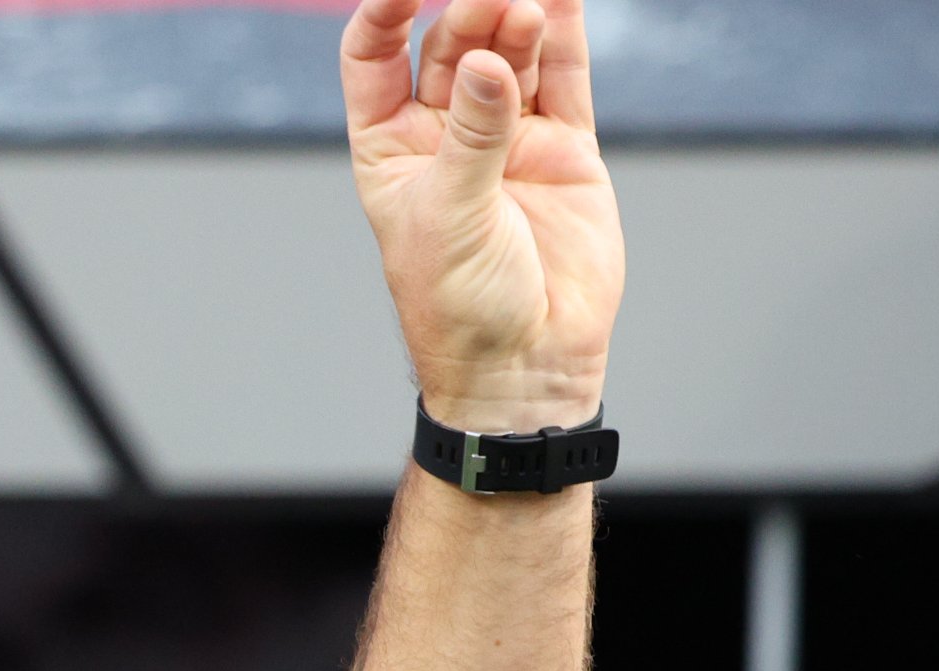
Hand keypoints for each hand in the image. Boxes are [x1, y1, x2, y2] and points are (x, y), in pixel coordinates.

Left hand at [340, 0, 620, 435]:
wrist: (528, 365)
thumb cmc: (463, 309)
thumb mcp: (451, 218)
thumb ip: (473, 136)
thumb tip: (491, 59)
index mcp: (391, 152)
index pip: (373, 60)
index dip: (383, 14)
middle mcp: (447, 136)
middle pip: (451, 45)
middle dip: (468, 10)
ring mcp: (508, 136)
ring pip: (509, 52)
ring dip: (515, 18)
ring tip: (523, 2)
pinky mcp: (565, 146)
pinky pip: (564, 76)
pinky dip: (565, 32)